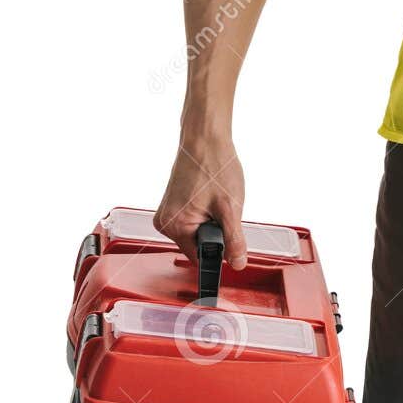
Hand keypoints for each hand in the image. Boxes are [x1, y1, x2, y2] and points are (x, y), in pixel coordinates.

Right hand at [155, 133, 247, 268]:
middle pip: (198, 245)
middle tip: (221, 209)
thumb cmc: (214, 165)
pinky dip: (206, 214)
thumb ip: (233, 241)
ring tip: (214, 199)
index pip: (200, 258)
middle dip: (216, 233)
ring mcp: (167, 213)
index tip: (228, 233)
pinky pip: (193, 221)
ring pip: (197, 233)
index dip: (219, 250)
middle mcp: (164, 222)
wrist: (205, 139)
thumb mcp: (230, 208)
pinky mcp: (173, 205)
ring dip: (211, 222)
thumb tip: (237, 263)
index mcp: (174, 226)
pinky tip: (209, 197)